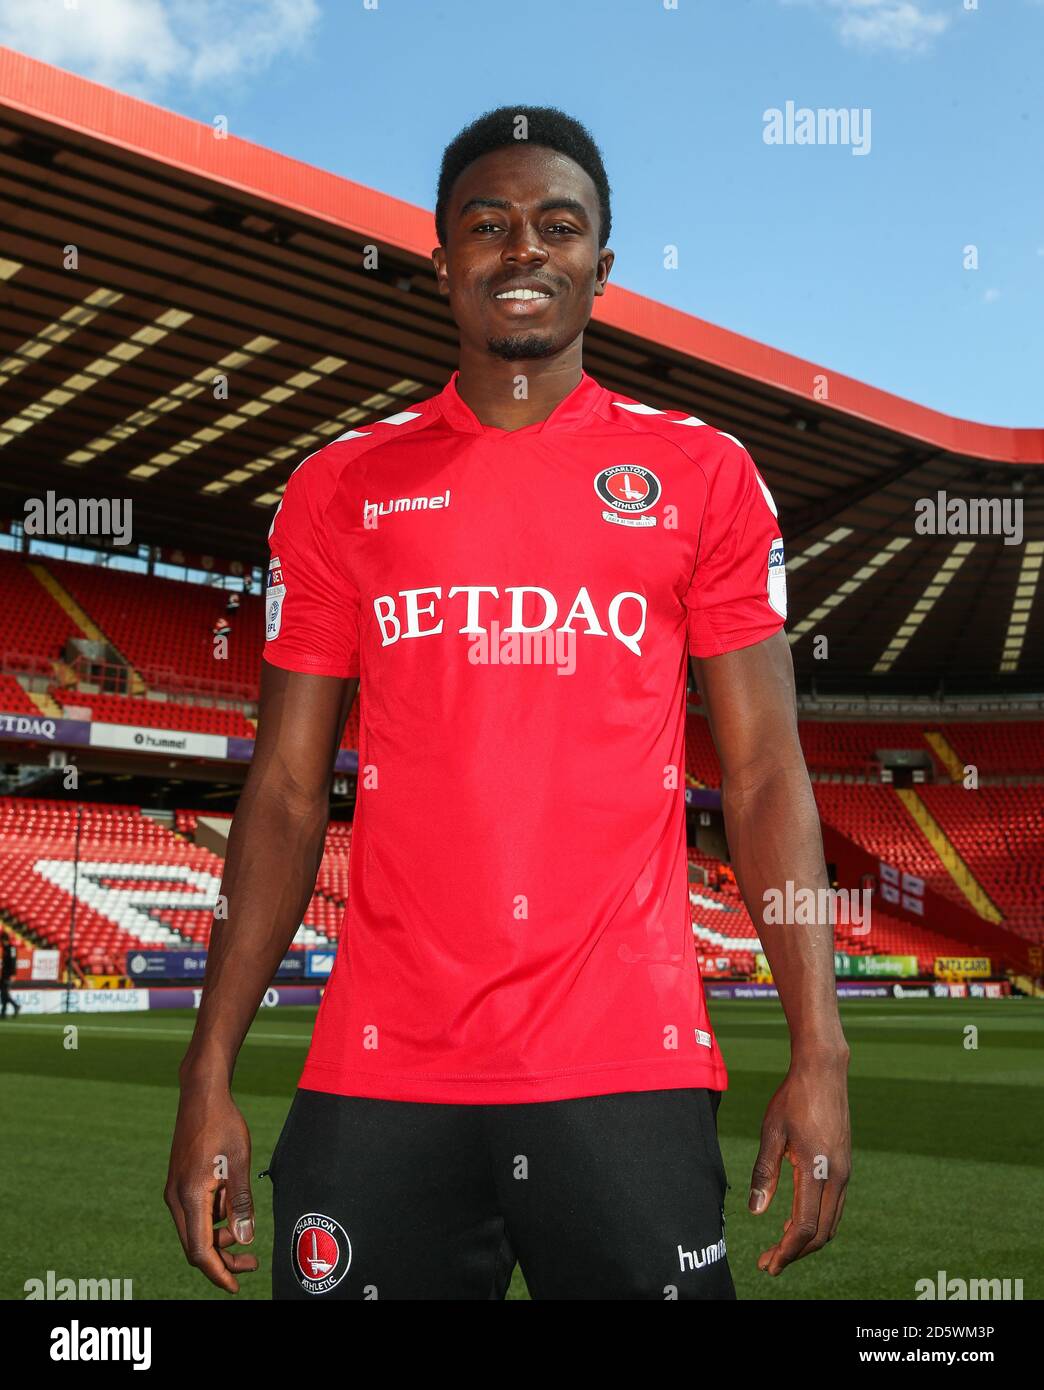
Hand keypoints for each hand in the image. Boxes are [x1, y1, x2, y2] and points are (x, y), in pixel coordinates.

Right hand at [164, 1079, 258, 1292]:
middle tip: (251, 1263)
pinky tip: (232, 1207)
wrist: (201, 1095)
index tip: (236, 1286)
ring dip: (219, 1238)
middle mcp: (176, 1198)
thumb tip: (245, 1240)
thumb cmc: (223, 1124)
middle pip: (195, 1246)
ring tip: (246, 1230)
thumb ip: (241, 1203)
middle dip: (222, 1259)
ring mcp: (175, 1190)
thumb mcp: (240, 1162)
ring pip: (195, 1230)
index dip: (218, 1272)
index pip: (200, 1250)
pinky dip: (213, 1220)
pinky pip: (195, 1213)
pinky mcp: (179, 1183)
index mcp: (190, 1197)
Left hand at [748, 1050, 850, 1274]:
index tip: (767, 1264)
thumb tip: (755, 1212)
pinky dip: (816, 1223)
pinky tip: (796, 1222)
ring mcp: (845, 1171)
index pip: (804, 1226)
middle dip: (795, 1253)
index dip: (786, 1251)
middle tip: (768, 1262)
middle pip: (820, 1232)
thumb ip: (764, 1174)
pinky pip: (834, 1207)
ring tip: (779, 1248)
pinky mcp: (844, 1165)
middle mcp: (838, 1176)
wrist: (823, 1071)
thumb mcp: (771, 1133)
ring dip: (806, 1240)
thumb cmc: (793, 1098)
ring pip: (830, 1222)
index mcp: (818, 1170)